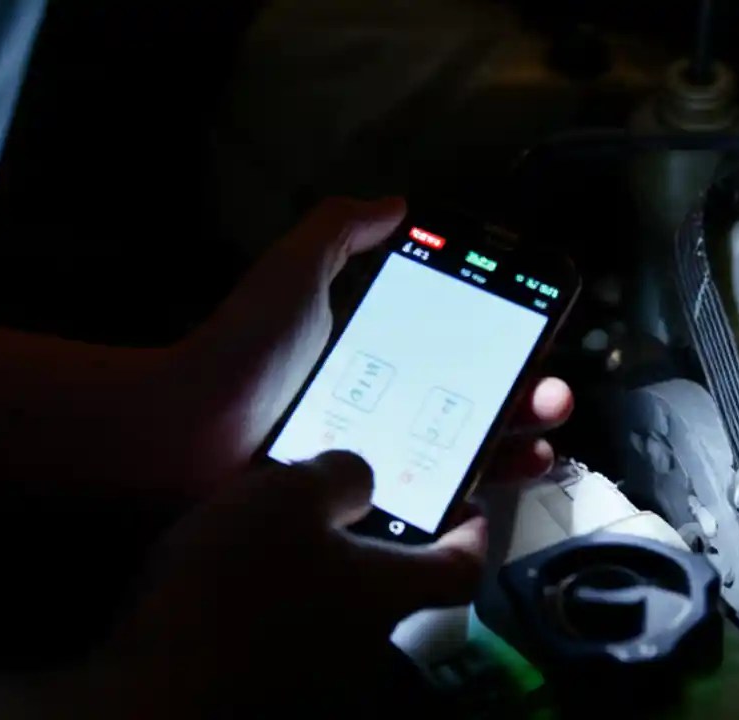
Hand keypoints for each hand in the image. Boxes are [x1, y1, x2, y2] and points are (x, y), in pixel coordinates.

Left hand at [0, 197, 568, 496]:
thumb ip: (339, 228)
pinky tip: (496, 495)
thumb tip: (399, 202)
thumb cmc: (244, 352)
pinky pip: (432, 509)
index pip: (462, 350)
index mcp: (381, 358)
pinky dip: (474, 504)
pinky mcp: (367, 511)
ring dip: (517, 451)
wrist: (186, 433)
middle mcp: (389, 410)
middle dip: (530, 401)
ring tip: (544, 444)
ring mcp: (380, 464)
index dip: (508, 346)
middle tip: (553, 396)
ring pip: (468, 460)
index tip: (541, 338)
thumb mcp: (294, 273)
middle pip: (479, 406)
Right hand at [98, 438, 567, 716]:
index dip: (471, 536)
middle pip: (395, 598)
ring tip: (280, 550)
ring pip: (339, 626)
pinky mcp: (265, 699)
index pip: (461, 568)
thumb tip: (365, 481)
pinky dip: (279, 620)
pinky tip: (238, 595)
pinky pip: (288, 649)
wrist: (152, 692)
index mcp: (386, 594)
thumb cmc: (234, 587)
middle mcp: (366, 647)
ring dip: (322, 591)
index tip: (469, 509)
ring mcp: (319, 685)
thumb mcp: (285, 498)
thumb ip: (338, 478)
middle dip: (378, 559)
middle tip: (347, 518)